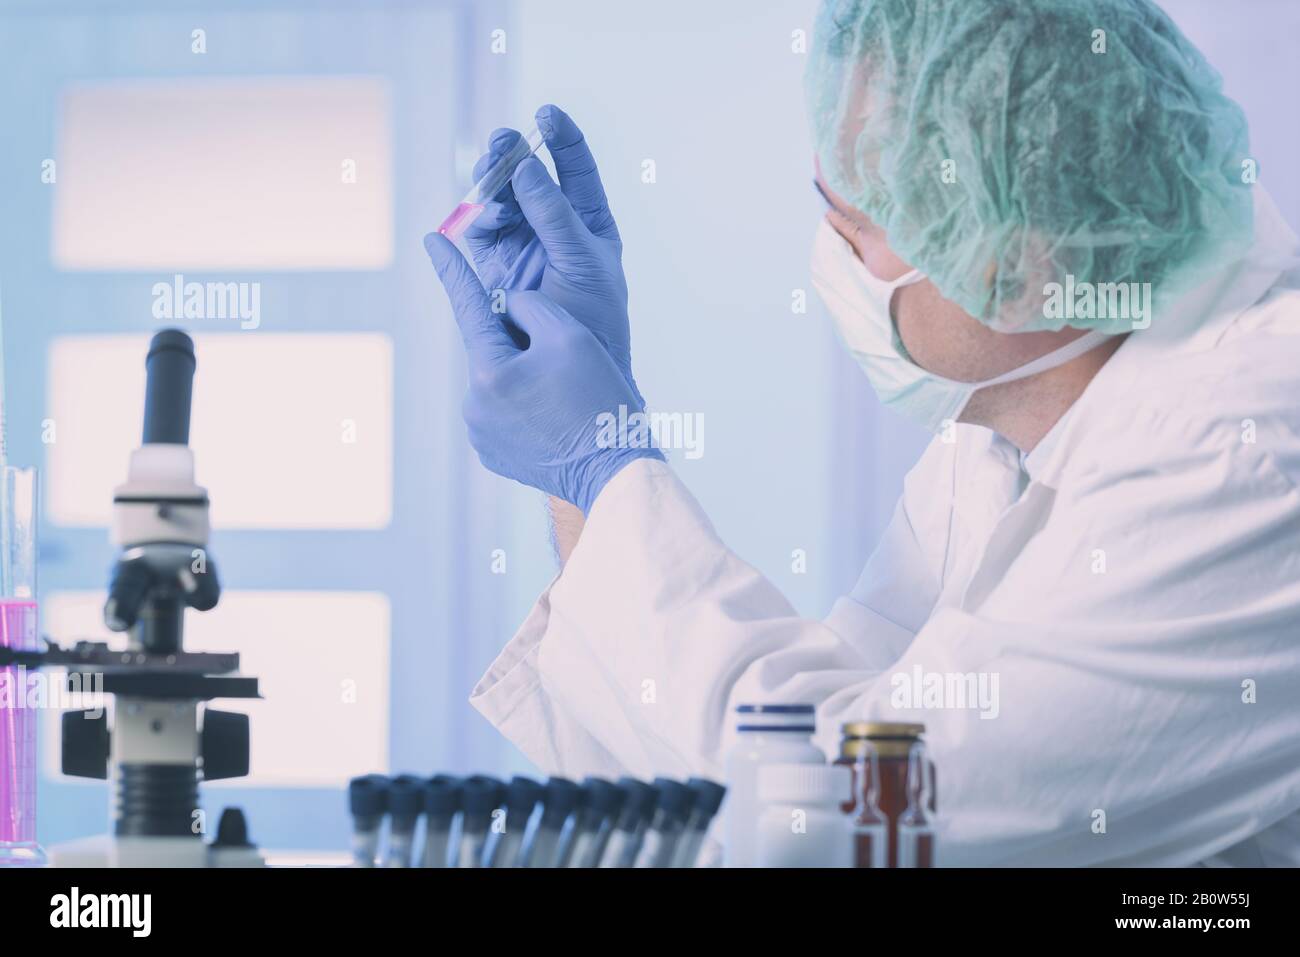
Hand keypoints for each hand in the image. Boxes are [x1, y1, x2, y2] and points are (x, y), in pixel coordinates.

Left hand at [424, 233, 661, 513]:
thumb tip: (507, 304)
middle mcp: (475, 406)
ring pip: (499, 381)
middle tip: (565, 361)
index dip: (450, 268)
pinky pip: (503, 412)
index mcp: (490, 373)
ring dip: (524, 375)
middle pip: (492, 349)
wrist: (615, 470)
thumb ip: (529, 304)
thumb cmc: (600, 399)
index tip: (431, 238)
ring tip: (566, 395)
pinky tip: (556, 416)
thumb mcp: (571, 336)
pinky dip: (525, 405)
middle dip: (521, 343)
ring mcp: (480, 434)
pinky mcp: (492, 454)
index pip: (468, 306)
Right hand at [461, 105, 643, 406]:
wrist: (573, 371)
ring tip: (491, 181)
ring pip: (500, 199)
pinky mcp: (494, 265)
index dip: (561, 137)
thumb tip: (526, 168)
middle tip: (501, 143)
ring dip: (492, 183)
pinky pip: (480, 230)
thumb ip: (554, 215)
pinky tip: (485, 214)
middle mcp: (553, 227)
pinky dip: (479, 217)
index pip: (575, 167)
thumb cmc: (594, 320)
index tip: (546, 112)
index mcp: (589, 221)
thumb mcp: (582, 262)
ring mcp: (522, 244)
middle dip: (513, 155)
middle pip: (528, 177)